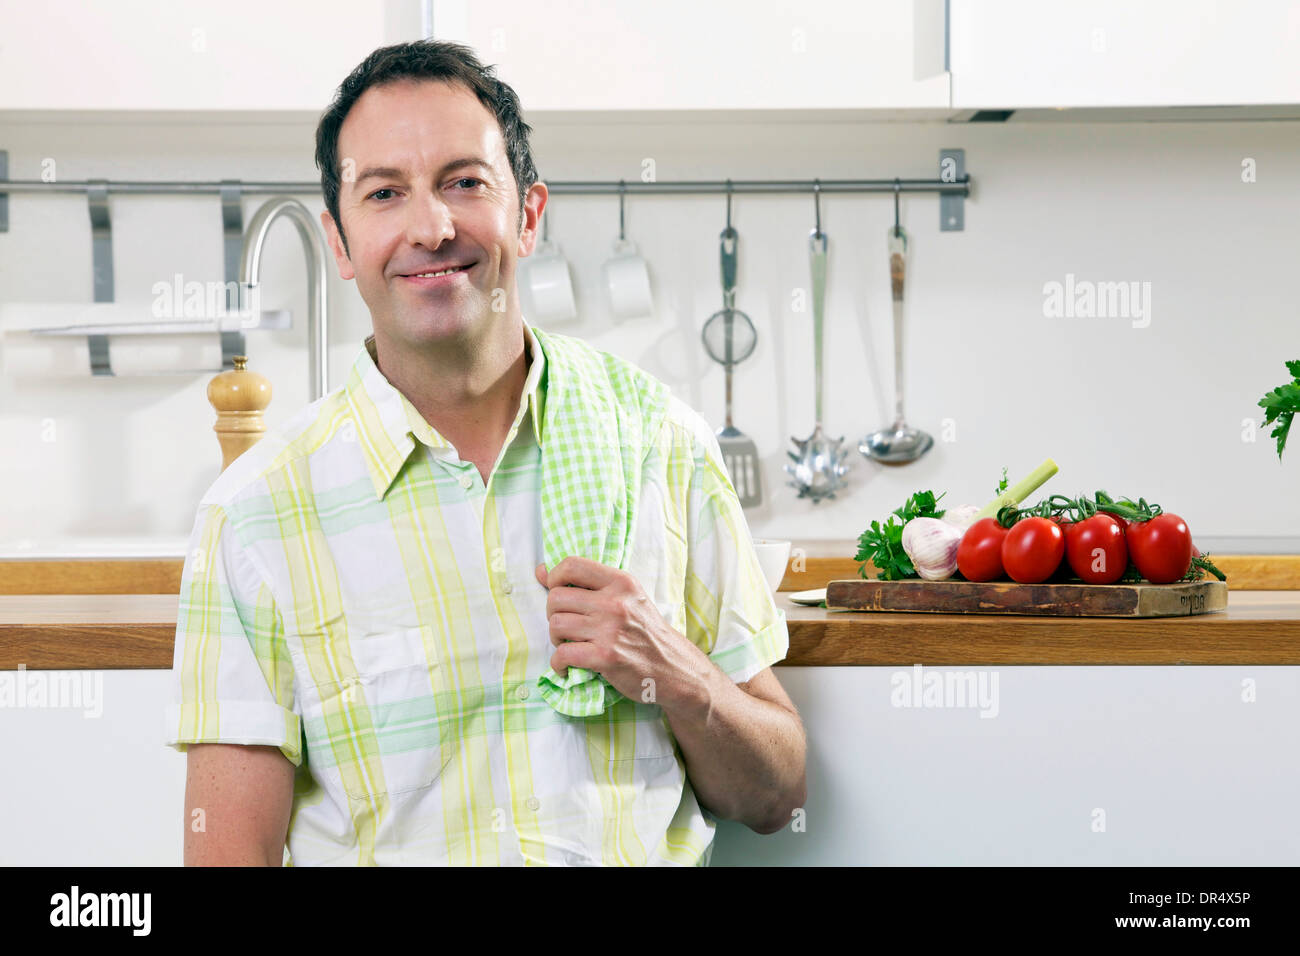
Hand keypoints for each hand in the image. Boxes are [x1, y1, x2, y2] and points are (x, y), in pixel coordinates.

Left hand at [534, 556, 703, 707]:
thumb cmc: (646, 632)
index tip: (557, 592)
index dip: (555, 577)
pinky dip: (558, 664)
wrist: (673, 668)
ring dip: (555, 639)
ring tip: (569, 645)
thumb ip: (587, 584)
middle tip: (566, 627)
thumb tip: (540, 571)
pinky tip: (567, 666)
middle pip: (556, 597)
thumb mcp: (626, 599)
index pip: (572, 564)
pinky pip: (563, 654)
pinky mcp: (606, 657)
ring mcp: (610, 630)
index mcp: (621, 582)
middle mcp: (615, 602)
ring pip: (556, 625)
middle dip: (553, 614)